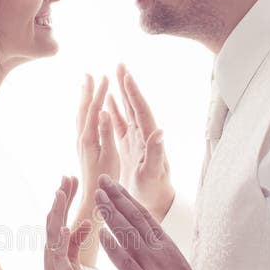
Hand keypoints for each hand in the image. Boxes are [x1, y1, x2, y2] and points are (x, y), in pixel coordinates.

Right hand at [41, 175, 92, 269]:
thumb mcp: (74, 260)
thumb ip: (77, 240)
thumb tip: (87, 223)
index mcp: (59, 244)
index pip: (62, 214)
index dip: (67, 196)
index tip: (72, 178)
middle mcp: (52, 248)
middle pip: (54, 216)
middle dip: (61, 196)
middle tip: (67, 176)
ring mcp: (53, 258)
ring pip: (52, 230)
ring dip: (57, 211)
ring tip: (61, 193)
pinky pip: (58, 252)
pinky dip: (60, 238)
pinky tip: (64, 226)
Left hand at [76, 74, 119, 207]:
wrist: (93, 195)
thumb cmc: (105, 178)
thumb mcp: (110, 155)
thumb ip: (105, 133)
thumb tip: (102, 112)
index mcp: (89, 138)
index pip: (94, 109)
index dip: (100, 92)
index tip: (105, 76)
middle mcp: (81, 138)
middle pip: (83, 109)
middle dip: (87, 91)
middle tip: (88, 74)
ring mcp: (80, 143)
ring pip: (80, 115)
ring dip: (83, 99)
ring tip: (84, 85)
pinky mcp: (83, 147)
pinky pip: (81, 122)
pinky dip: (84, 111)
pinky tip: (86, 110)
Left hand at [95, 175, 207, 269]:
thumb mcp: (174, 264)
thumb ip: (160, 251)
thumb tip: (148, 239)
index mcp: (165, 245)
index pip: (143, 216)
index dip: (127, 198)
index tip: (115, 185)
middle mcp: (157, 250)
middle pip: (134, 217)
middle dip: (116, 197)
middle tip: (102, 179)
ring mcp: (150, 265)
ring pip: (128, 233)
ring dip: (111, 213)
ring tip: (97, 197)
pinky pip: (125, 262)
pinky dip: (112, 246)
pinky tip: (100, 234)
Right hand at [106, 63, 174, 221]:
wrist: (155, 204)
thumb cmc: (154, 192)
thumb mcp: (154, 174)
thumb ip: (156, 153)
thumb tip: (160, 131)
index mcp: (149, 139)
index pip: (141, 111)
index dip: (133, 93)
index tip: (126, 75)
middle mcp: (144, 136)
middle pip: (135, 105)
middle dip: (127, 85)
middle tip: (120, 65)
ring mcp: (136, 141)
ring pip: (127, 112)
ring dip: (121, 94)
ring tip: (114, 76)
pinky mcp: (129, 147)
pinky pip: (120, 125)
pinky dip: (115, 111)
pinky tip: (109, 102)